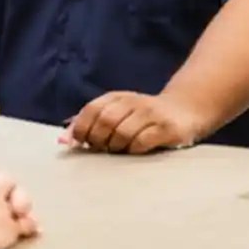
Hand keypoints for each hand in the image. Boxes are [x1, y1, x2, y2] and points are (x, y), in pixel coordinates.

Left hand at [59, 92, 202, 153]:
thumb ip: (90, 123)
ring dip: (116, 147)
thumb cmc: (143, 117)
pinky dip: (133, 150)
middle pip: (105, 121)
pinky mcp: (166, 128)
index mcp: (117, 97)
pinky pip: (142, 141)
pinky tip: (135, 151)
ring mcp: (151, 114)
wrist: (185, 109)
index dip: (82, 128)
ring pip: (122, 133)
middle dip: (98, 140)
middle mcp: (133, 102)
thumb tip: (62, 138)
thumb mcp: (117, 112)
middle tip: (102, 149)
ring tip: (119, 150)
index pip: (91, 109)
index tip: (82, 143)